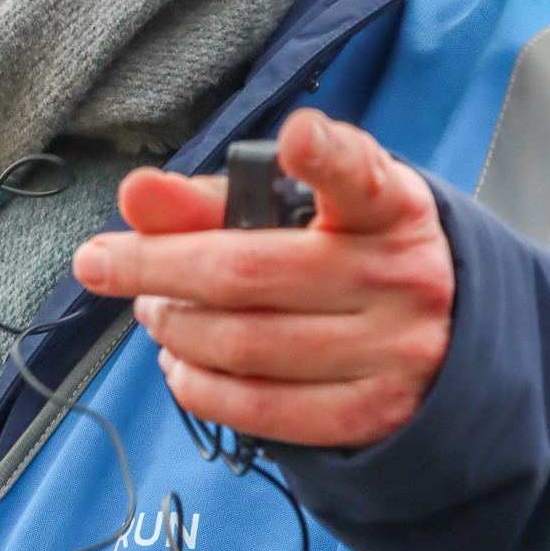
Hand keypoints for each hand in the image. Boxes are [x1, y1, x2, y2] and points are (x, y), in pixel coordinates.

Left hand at [71, 109, 454, 448]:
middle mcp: (398, 276)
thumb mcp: (299, 213)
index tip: (296, 136)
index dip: (325, 155)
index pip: (360, 176)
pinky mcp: (370, 414)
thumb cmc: (347, 260)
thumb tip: (135, 195)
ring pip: (245, 345)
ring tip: (154, 312)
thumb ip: (212, 201)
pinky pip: (260, 408)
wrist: (442, 344)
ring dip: (174, 330)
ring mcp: (391, 351)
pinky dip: (199, 386)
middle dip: (154, 268)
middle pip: (249, 272)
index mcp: (387, 207)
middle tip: (107, 264)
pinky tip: (181, 364)